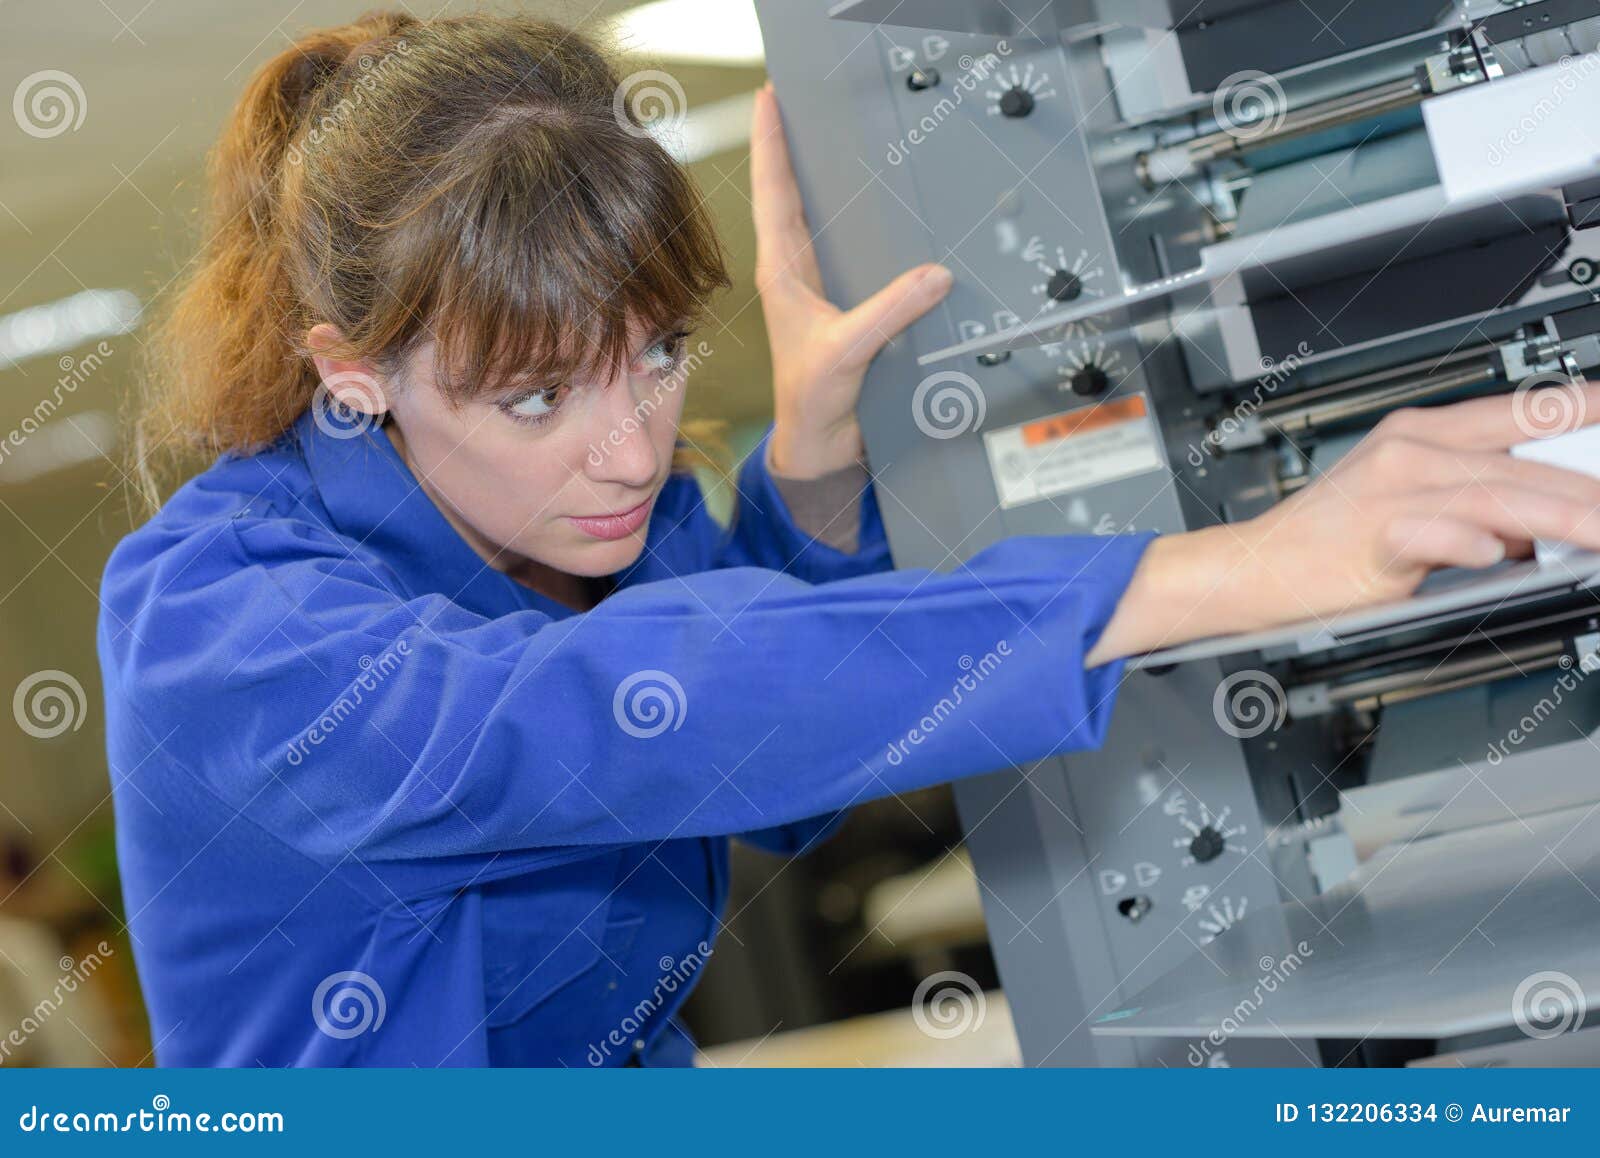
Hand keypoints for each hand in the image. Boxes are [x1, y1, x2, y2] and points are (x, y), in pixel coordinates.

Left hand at [750, 83, 953, 477]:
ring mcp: (818, 287)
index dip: (770, 142)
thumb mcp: (848, 352)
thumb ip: (889, 312)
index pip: (773, 192)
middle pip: (792, 193)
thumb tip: (936, 275)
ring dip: (826, 180)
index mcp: (783, 271)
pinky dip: (860, 221)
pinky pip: (851, 249)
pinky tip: (878, 206)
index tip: (769, 96)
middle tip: (805, 99)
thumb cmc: (813, 401)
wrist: (819, 445)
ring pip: (819, 218)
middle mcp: (796, 271)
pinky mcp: (843, 305)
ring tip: (836, 135)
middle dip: (796, 145)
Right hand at [1087, 383, 1599, 664]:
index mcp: (1417, 434)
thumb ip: (1471, 508)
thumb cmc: (1322, 541)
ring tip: (1599, 534)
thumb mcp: (1405, 506)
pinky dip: (1471, 544)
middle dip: (1585, 488)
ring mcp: (1390, 491)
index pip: (1516, 412)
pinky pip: (1435, 533)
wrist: (1254, 568)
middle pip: (1519, 462)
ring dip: (1558, 518)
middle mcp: (1408, 452)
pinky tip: (1498, 554)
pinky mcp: (1373, 535)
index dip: (1577, 410)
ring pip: (1494, 494)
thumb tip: (1536, 528)